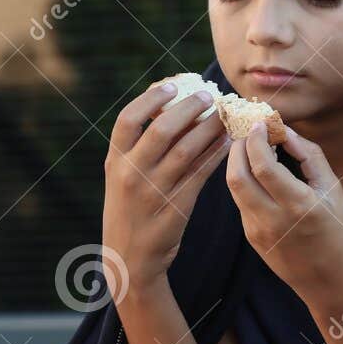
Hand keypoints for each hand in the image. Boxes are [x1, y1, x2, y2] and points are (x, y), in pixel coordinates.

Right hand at [102, 82, 231, 294]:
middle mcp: (131, 173)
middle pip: (162, 129)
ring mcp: (154, 191)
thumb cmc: (129, 210)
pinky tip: (228, 142)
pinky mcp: (177, 206)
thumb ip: (139, 149)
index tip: (171, 85)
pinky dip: (216, 154)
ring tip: (224, 115)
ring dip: (208, 128)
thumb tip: (173, 109)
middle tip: (207, 96)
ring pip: (187, 150)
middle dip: (188, 108)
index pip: (128, 119)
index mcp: (114, 161)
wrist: (130, 258)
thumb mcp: (121, 178)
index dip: (150, 98)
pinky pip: (201, 173)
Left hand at [226, 121, 342, 306]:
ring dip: (236, 164)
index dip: (255, 139)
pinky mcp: (251, 238)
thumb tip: (287, 132)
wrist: (330, 281)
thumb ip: (310, 156)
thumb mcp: (333, 190)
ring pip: (234, 189)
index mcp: (298, 205)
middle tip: (246, 133)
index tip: (259, 124)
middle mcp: (272, 219)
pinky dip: (244, 183)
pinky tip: (256, 175)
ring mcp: (257, 231)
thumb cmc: (339, 233)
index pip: (263, 164)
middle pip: (237, 176)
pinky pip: (241, 203)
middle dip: (236, 148)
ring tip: (248, 149)